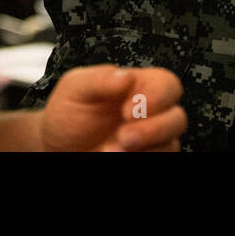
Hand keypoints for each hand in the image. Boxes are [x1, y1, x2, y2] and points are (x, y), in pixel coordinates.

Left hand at [40, 65, 185, 150]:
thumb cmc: (67, 112)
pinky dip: (141, 159)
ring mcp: (149, 140)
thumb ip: (99, 78)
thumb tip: (125, 76)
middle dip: (153, 129)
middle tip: (123, 136)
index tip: (127, 110)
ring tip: (111, 150)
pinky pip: (161, 159)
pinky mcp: (145, 157)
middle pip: (177, 118)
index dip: (157, 96)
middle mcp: (149, 113)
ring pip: (172, 144)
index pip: (167, 84)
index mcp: (137, 87)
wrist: (57, 144)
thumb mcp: (75, 88)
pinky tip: (116, 156)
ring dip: (145, 149)